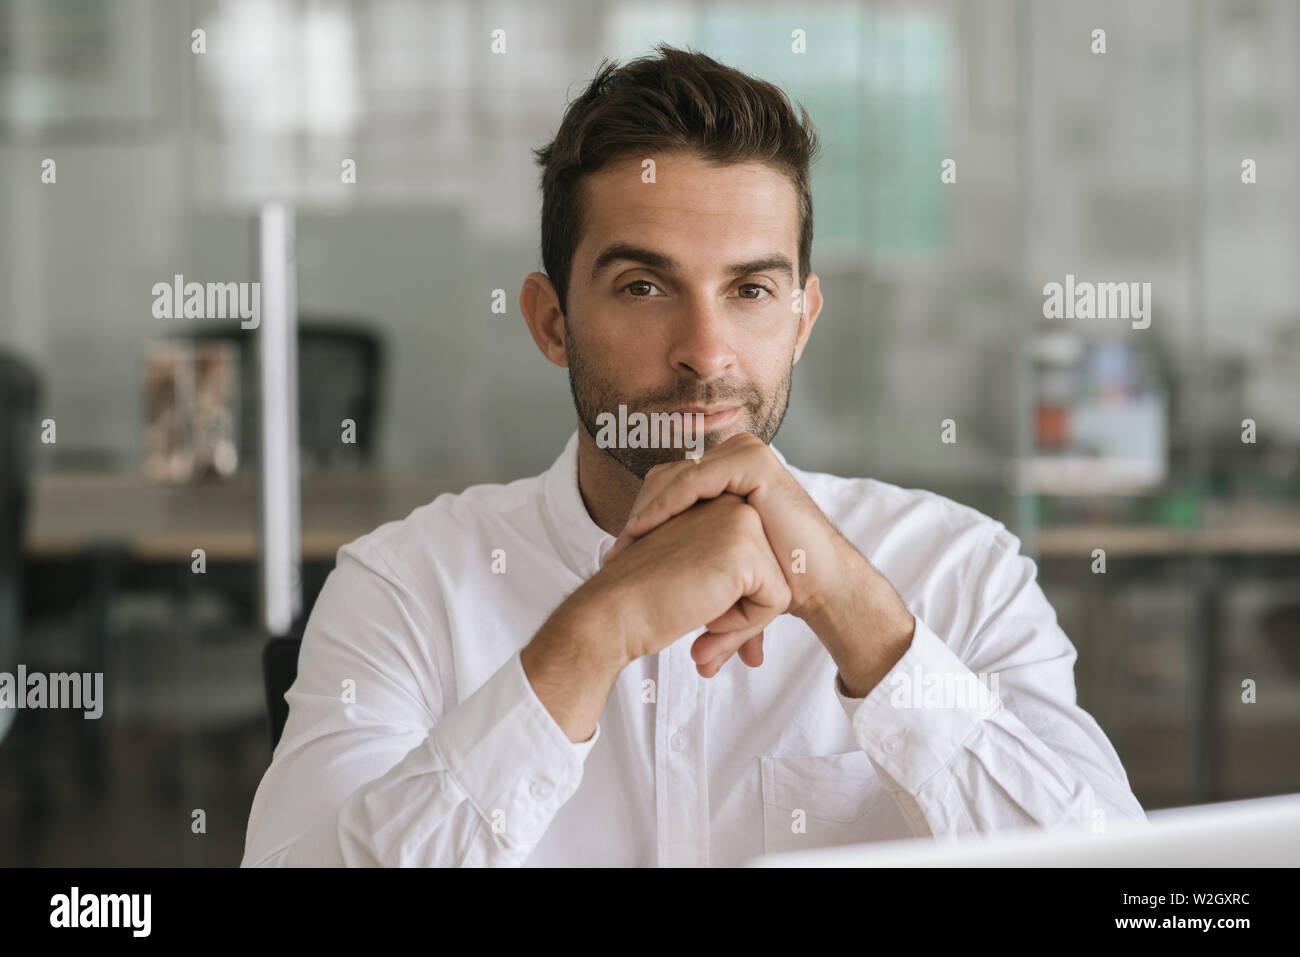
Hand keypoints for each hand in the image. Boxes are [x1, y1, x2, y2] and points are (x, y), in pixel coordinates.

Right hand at [580, 492, 791, 676]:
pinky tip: (708, 618)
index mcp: (716, 506)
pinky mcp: (744, 547)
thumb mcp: (695, 584)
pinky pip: (775, 601)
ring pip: (777, 587)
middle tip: (705, 630)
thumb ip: (729, 599)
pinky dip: (746, 624)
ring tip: (702, 621)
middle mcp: (730, 505)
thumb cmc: (644, 603)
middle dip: (744, 612)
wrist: (612, 612)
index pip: (756, 565)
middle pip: (771, 574)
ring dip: (743, 621)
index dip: (735, 603)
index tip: (697, 612)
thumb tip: (758, 656)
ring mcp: (739, 521)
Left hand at [602, 433, 914, 686]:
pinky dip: (666, 504)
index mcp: (726, 475)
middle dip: (638, 517)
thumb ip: (697, 572)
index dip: (638, 518)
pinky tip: (646, 530)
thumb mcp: (726, 572)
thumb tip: (661, 597)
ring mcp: (745, 456)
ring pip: (673, 479)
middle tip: (617, 555)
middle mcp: (734, 458)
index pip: (664, 487)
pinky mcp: (753, 464)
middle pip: (663, 480)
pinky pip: (694, 481)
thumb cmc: (778, 582)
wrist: (818, 586)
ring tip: (630, 547)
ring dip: (646, 512)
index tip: (615, 556)